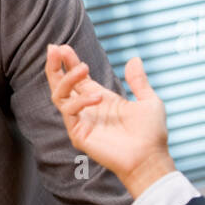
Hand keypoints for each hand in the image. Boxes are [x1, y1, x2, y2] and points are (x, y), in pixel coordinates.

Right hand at [44, 43, 175, 196]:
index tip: (63, 46)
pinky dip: (80, 101)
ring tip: (83, 67)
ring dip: (66, 79)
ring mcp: (81, 121)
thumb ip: (138, 81)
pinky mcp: (78, 133)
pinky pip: (69, 111)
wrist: (150, 158)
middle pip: (60, 84)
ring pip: (59, 95)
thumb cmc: (151, 134)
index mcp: (100, 99)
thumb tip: (134, 59)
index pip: (78, 78)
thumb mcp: (149, 101)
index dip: (69, 62)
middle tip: (54, 48)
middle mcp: (87, 108)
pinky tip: (97, 97)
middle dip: (54, 66)